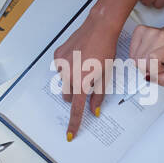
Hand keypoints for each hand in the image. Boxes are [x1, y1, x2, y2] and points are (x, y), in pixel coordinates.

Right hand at [53, 12, 123, 138]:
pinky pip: (61, 68)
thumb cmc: (106, 49)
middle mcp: (68, 76)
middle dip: (76, 94)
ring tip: (85, 65)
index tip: (70, 134)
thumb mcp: (106, 75)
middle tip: (88, 83)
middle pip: (69, 96)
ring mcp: (61, 65)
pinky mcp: (57, 55)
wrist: (99, 28)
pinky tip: (79, 57)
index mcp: (81, 83)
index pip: (76, 110)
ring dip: (72, 80)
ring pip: (64, 82)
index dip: (74, 123)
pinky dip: (68, 67)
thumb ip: (98, 95)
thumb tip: (94, 109)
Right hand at [128, 24, 163, 86]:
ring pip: (135, 57)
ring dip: (141, 62)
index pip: (153, 59)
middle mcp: (159, 35)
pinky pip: (131, 50)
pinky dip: (136, 56)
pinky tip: (145, 53)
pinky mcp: (139, 29)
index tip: (160, 68)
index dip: (154, 69)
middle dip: (147, 68)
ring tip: (152, 59)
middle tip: (155, 65)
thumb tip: (147, 77)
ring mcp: (148, 31)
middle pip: (142, 60)